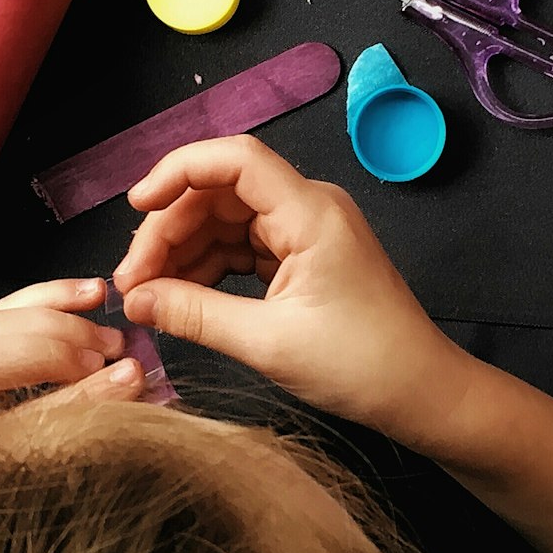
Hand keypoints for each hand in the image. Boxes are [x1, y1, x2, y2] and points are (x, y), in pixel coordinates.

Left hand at [0, 278, 143, 447]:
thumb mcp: (33, 466)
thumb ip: (76, 416)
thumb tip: (130, 377)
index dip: (51, 359)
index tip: (115, 371)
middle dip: (59, 335)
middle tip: (115, 347)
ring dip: (57, 311)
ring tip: (107, 314)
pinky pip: (4, 315)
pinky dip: (47, 301)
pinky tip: (86, 296)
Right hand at [111, 136, 466, 439]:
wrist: (421, 393)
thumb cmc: (363, 366)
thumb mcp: (268, 343)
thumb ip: (195, 315)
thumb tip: (135, 301)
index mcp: (311, 212)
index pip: (235, 160)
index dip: (178, 172)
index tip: (137, 206)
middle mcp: (309, 208)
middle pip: (220, 192)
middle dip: (169, 229)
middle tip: (131, 282)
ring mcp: (305, 231)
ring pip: (225, 221)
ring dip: (182, 252)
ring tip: (145, 296)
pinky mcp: (302, 256)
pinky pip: (241, 247)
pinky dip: (206, 268)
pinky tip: (177, 297)